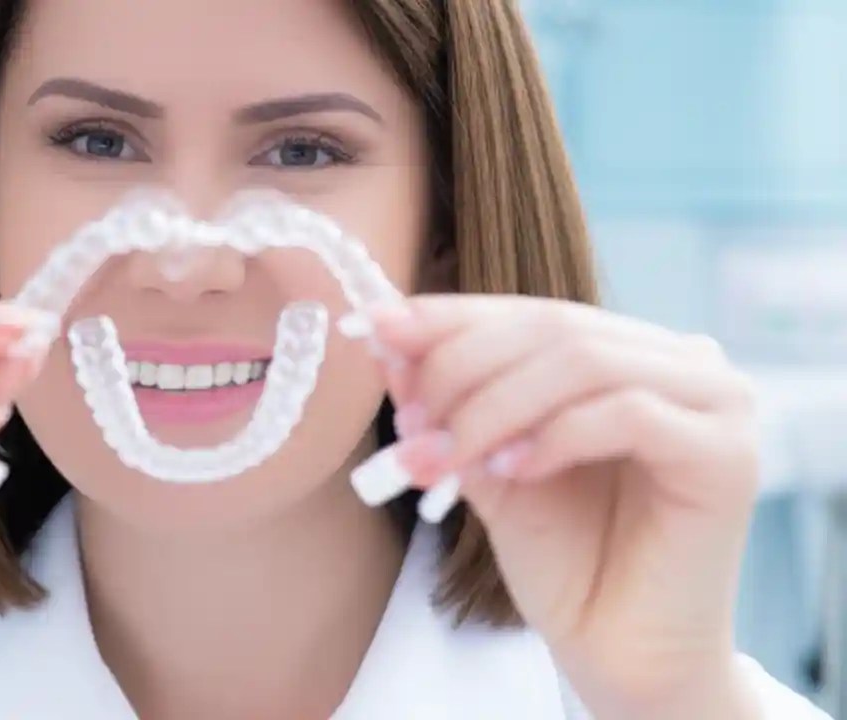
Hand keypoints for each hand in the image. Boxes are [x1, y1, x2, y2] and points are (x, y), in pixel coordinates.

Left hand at [358, 295, 761, 717]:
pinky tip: (513, 471)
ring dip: (493, 407)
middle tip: (409, 421)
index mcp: (628, 352)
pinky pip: (628, 413)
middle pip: (553, 326)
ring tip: (443, 455)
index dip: (451, 318)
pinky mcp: (727, 453)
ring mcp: (714, 402)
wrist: (619, 653)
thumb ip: (451, 400)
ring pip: (583, 362)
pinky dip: (555, 436)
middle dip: (462, 368)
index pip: (531, 312)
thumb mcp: (489, 464)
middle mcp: (680, 361)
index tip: (377, 329)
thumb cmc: (565, 560)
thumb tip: (388, 335)